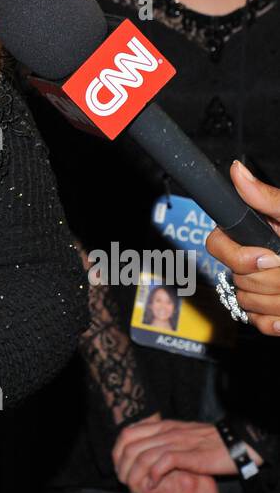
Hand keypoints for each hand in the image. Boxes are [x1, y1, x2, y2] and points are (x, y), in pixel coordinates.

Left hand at [113, 415, 261, 492]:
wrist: (235, 442)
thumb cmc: (208, 444)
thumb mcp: (180, 437)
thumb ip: (162, 442)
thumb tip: (142, 458)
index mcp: (162, 426)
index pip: (127, 435)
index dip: (117, 454)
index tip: (121, 472)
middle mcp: (165, 432)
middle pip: (129, 448)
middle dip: (123, 470)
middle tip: (128, 486)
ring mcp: (177, 442)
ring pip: (142, 457)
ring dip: (135, 477)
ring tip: (138, 491)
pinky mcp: (190, 455)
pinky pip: (163, 462)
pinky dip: (153, 475)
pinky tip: (154, 486)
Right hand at [206, 160, 279, 335]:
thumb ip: (268, 199)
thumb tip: (238, 170)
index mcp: (254, 234)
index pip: (218, 245)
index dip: (241, 256)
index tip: (270, 257)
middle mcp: (251, 260)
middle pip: (237, 278)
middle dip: (272, 279)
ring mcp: (257, 288)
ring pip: (247, 301)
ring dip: (278, 301)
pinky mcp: (266, 313)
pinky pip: (258, 322)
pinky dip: (276, 321)